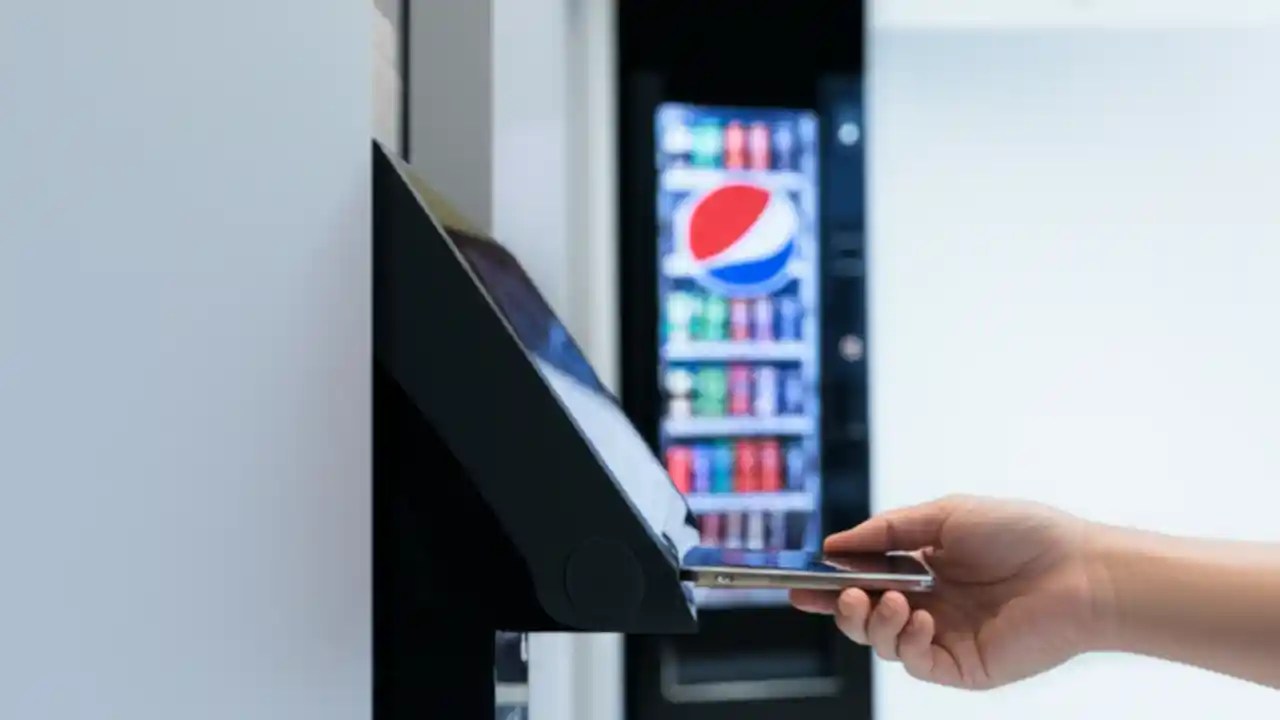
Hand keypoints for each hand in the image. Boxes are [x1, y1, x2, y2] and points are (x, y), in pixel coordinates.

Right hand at [792, 496, 1112, 689]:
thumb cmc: (1024, 534)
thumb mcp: (946, 515)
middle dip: (839, 608)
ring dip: (871, 623)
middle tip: (837, 595)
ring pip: (881, 642)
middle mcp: (929, 604)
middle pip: (863, 617)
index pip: (864, 579)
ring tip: (889, 601)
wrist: (1081, 571)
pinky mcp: (963, 665)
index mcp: (924, 568)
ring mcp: (944, 637)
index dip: (829, 583)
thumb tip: (834, 545)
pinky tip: (919, 618)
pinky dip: (904, 641)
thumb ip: (889, 529)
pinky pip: (914, 662)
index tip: (798, 582)